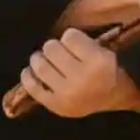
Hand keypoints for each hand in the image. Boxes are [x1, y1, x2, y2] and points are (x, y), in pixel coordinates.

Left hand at [20, 28, 139, 117]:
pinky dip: (28, 76)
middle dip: (53, 47)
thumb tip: (57, 34)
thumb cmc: (107, 70)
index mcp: (98, 62)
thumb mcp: (105, 51)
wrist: (112, 99)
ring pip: (40, 65)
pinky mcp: (55, 106)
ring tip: (43, 59)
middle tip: (57, 51)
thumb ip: (83, 42)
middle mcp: (82, 78)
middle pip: (51, 48)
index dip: (71, 37)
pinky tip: (32, 71)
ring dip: (39, 58)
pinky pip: (32, 87)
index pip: (69, 36)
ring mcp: (67, 94)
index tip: (74, 43)